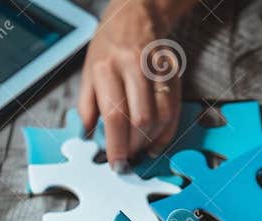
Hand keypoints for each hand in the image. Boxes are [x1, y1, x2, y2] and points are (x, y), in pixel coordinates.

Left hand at [79, 0, 197, 168]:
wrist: (136, 16)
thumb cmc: (108, 46)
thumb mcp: (88, 71)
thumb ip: (87, 105)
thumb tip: (88, 137)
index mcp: (106, 67)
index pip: (113, 115)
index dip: (116, 144)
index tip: (116, 163)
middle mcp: (133, 68)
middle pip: (139, 119)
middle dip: (133, 146)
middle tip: (127, 157)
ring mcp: (156, 70)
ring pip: (159, 118)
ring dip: (149, 141)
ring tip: (138, 150)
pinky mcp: (173, 74)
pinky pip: (174, 111)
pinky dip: (166, 132)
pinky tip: (155, 142)